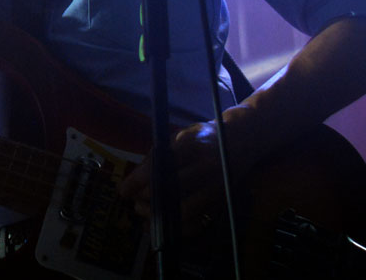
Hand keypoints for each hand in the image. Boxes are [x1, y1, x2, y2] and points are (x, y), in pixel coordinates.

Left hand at [118, 109, 259, 233]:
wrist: (242, 141)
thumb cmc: (202, 138)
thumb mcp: (179, 136)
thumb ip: (158, 156)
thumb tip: (133, 181)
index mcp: (193, 144)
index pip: (161, 165)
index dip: (139, 180)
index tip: (123, 191)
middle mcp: (207, 165)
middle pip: (172, 190)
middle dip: (148, 201)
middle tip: (135, 205)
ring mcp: (217, 185)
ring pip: (185, 210)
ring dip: (161, 217)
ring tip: (145, 215)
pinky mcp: (222, 201)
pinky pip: (199, 222)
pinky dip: (177, 229)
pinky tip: (162, 227)